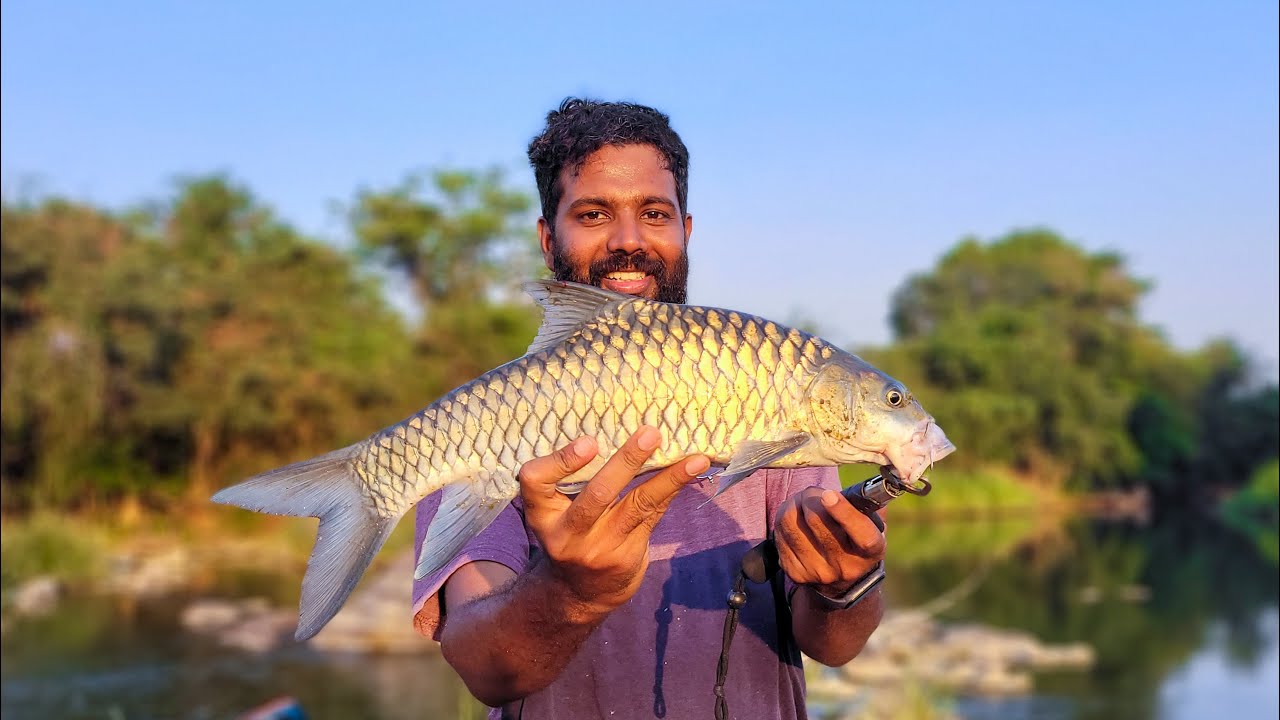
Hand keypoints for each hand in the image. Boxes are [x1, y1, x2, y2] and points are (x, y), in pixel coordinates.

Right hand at [517, 426, 708, 615]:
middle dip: (626, 462)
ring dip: (668, 478)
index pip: (536, 482)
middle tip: (650, 433)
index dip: (561, 461)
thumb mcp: (556, 510)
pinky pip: (653, 515)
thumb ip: (574, 479)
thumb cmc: (570, 532)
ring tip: (694, 458)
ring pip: (636, 505)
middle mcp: (565, 534)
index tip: (590, 442)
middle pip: (597, 494)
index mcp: (541, 513)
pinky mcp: (625, 557)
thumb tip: (618, 426)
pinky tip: (692, 471)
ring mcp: (598, 549)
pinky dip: (672, 489)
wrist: (580, 593)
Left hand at [774, 487, 885, 597]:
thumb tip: (857, 488)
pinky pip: (779, 532)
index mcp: (870, 552)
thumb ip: (866, 505)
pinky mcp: (795, 572)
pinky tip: (794, 518)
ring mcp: (817, 572)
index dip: (843, 511)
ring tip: (801, 502)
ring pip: (792, 523)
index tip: (829, 494)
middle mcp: (844, 566)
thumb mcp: (872, 525)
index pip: (861, 533)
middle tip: (814, 492)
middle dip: (811, 496)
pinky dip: (783, 517)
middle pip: (816, 520)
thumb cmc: (855, 540)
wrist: (840, 581)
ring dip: (794, 503)